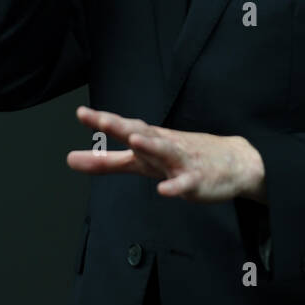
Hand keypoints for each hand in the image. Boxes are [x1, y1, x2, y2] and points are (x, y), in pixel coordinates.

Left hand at [65, 106, 265, 204]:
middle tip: (101, 119)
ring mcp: (181, 161)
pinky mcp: (197, 180)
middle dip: (121, 126)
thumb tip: (70, 159)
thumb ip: (105, 162)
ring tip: (133, 140)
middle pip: (140, 133)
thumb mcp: (139, 161)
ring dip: (149, 146)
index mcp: (147, 139)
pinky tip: (164, 190)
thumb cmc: (180, 157)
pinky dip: (175, 186)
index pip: (123, 127)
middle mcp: (162, 145)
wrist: (234, 162)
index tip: (81, 113)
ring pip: (164, 152)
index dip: (102, 121)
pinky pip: (185, 184)